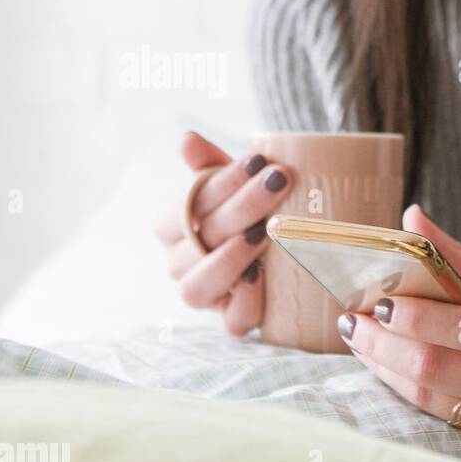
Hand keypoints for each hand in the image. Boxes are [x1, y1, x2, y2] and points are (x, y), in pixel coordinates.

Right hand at [155, 132, 293, 334]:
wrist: (288, 249)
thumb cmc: (254, 212)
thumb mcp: (238, 186)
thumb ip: (212, 165)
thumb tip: (188, 140)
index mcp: (172, 226)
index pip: (186, 205)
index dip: (221, 183)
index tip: (260, 161)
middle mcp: (179, 263)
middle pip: (198, 241)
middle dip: (240, 208)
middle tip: (278, 183)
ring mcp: (205, 294)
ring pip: (197, 288)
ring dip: (229, 259)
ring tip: (263, 233)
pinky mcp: (232, 319)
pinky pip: (231, 321)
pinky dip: (245, 302)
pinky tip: (262, 276)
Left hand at [339, 205, 460, 461]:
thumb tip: (410, 218)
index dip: (417, 316)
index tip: (378, 300)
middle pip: (436, 368)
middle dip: (383, 344)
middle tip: (352, 321)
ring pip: (430, 400)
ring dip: (386, 369)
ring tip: (362, 342)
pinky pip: (444, 426)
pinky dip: (410, 396)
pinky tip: (390, 373)